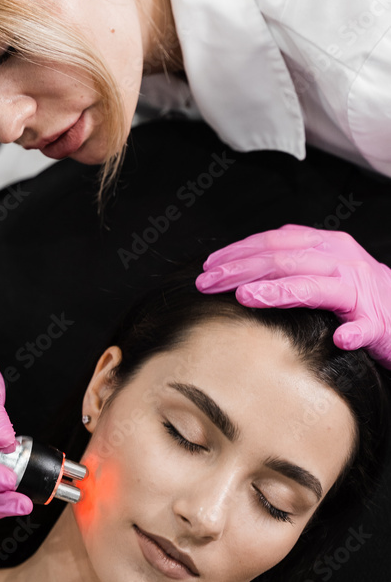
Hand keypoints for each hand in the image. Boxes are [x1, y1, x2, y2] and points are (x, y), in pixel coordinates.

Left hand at [195, 224, 390, 367]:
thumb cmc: (362, 294)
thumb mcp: (327, 266)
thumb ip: (295, 258)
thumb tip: (253, 255)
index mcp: (327, 246)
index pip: (275, 242)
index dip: (239, 251)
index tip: (209, 266)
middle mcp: (342, 262)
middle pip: (285, 260)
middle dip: (241, 269)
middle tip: (208, 282)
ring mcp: (361, 291)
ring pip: (316, 286)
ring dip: (279, 291)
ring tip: (247, 297)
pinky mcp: (379, 322)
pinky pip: (365, 327)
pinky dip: (353, 333)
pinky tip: (339, 339)